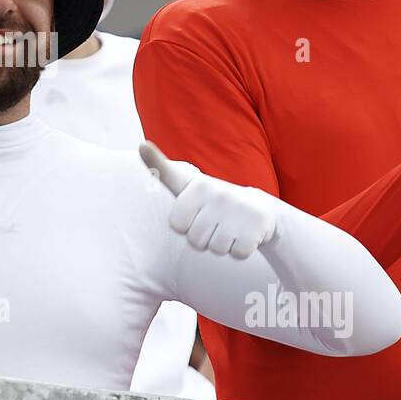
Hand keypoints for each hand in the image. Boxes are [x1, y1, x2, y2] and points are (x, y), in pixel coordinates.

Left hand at [141, 141, 277, 257]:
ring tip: (231, 227)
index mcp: (199, 186)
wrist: (259, 208)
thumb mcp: (187, 183)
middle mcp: (220, 195)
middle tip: (218, 222)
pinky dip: (241, 250)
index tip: (198, 212)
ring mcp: (241, 210)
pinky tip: (245, 234)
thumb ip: (162, 168)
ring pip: (216, 249)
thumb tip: (141, 145)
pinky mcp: (258, 226)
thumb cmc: (213, 200)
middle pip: (196, 241)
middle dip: (205, 237)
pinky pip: (237, 254)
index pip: (177, 226)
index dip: (187, 225)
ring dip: (222, 244)